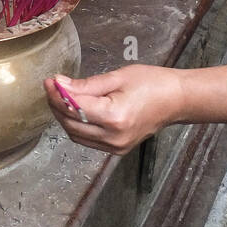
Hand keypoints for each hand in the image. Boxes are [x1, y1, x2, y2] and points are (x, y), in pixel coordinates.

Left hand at [44, 65, 183, 155]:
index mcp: (114, 117)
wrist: (177, 101)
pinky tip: (74, 110)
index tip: (50, 80)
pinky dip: (76, 125)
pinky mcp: (116, 149)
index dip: (57, 94)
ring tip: (60, 96)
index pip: (74, 108)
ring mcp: (115, 147)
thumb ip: (87, 84)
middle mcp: (113, 137)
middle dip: (57, 105)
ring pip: (75, 134)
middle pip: (71, 124)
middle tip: (51, 86)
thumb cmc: (152, 83)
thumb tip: (60, 84)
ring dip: (64, 116)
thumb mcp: (119, 77)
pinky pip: (87, 140)